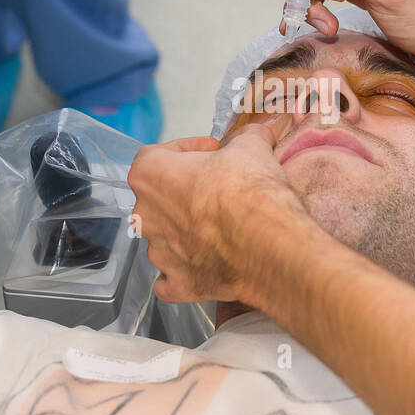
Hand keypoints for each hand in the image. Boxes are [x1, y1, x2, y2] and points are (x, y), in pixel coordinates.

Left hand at [127, 125, 303, 303]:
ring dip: (185, 232)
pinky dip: (182, 273)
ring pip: (164, 239)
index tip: (212, 151)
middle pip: (158, 198)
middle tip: (218, 188)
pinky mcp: (178, 284)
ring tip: (219, 227)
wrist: (269, 243)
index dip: (186, 150)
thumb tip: (258, 130)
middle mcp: (146, 215)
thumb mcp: (252, 147)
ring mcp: (159, 253)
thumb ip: (247, 136)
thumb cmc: (251, 190)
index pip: (156, 155)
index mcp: (151, 175)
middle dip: (185, 192)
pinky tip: (200, 266)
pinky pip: (170, 280)